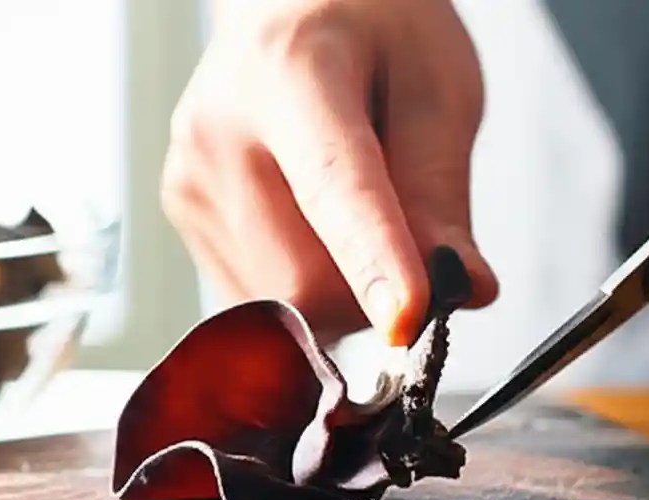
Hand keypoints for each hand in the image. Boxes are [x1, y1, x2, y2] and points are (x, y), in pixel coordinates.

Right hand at [161, 0, 497, 347]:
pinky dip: (306, 291)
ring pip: (282, 305)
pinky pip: (260, 300)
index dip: (375, 261)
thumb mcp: (437, 86)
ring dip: (341, 298)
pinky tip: (315, 226)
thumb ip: (442, 190)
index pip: (335, 187)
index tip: (407, 320)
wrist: (291, 3)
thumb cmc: (371, 30)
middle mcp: (218, 132)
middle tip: (410, 247)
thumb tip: (464, 287)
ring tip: (352, 213)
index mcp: (290, 75)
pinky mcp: (184, 216)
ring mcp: (189, 180)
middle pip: (304, 279)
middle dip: (373, 295)